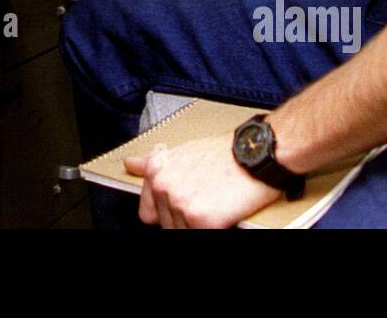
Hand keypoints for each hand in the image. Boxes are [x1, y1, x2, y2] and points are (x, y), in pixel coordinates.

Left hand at [124, 136, 282, 227]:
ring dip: (199, 224)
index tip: (183, 209)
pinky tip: (224, 214)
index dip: (167, 214)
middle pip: (167, 226)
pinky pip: (201, 236)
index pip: (148, 213)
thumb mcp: (183, 151)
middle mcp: (163, 187)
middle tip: (208, 201)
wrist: (257, 153)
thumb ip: (154, 163)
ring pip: (182, 232)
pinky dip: (215, 229)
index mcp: (157, 172)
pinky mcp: (200, 220)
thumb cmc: (226, 152)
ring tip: (217, 204)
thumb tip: (129, 163)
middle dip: (185, 219)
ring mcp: (180, 204)